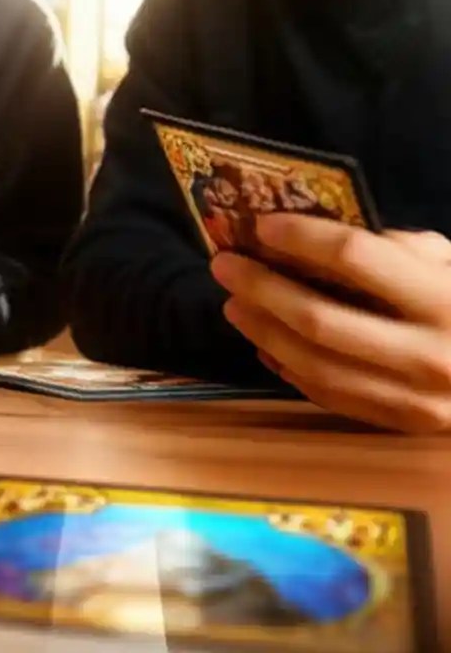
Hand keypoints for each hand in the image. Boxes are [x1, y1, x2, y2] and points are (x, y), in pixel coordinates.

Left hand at [212, 213, 450, 433]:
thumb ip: (403, 250)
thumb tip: (326, 240)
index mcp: (447, 298)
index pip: (357, 258)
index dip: (303, 238)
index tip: (263, 225)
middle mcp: (428, 351)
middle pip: (320, 317)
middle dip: (262, 287)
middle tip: (225, 264)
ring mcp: (414, 397)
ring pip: (314, 363)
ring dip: (263, 330)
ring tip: (234, 303)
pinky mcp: (402, 426)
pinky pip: (329, 396)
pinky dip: (288, 368)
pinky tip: (265, 344)